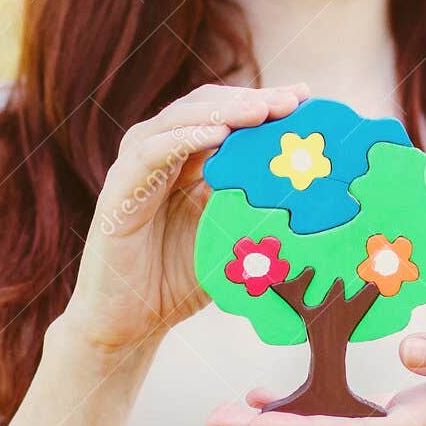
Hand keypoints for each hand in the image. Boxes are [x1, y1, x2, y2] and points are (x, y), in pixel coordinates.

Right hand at [65, 82, 309, 352]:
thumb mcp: (228, 239)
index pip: (224, 116)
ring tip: (262, 111)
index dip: (262, 103)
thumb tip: (308, 194)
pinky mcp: (117, 193)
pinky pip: (151, 154)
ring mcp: (135, 171)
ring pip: (177, 121)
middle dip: (250, 100)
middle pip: (204, 108)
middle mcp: (158, 157)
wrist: (128, 326)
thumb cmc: (177, 284)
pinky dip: (184, 139)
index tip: (305, 99)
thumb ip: (252, 210)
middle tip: (291, 101)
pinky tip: (219, 136)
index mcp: (184, 162)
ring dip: (222, 112)